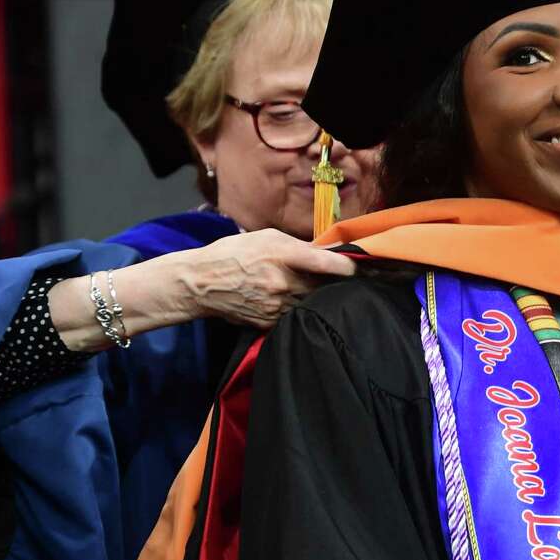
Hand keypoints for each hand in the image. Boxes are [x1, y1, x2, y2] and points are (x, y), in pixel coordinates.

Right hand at [170, 228, 355, 329]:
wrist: (201, 283)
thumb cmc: (233, 253)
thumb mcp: (266, 237)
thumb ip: (298, 245)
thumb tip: (326, 252)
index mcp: (282, 255)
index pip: (325, 263)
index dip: (348, 267)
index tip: (358, 268)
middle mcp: (282, 282)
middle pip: (324, 288)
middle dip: (336, 285)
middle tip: (345, 281)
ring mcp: (277, 306)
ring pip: (312, 305)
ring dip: (319, 299)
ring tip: (317, 292)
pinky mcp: (270, 323)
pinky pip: (295, 316)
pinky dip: (300, 310)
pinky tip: (296, 303)